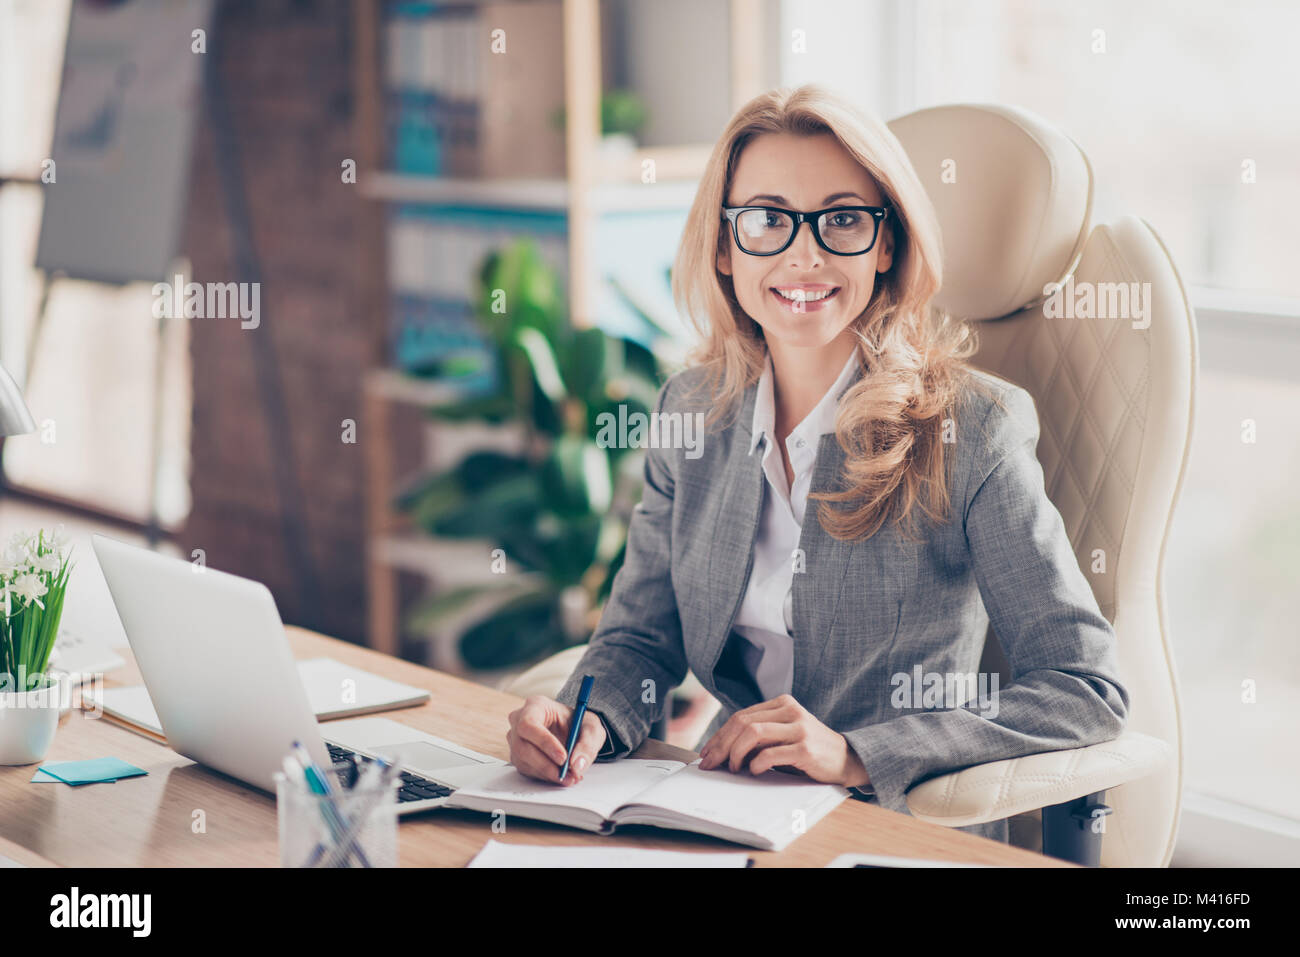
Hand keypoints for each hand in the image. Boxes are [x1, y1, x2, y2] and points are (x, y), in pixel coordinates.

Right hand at [506, 695, 606, 786]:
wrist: (572, 730)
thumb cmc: (578, 722)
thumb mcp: (591, 728)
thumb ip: (587, 745)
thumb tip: (577, 765)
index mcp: (535, 705)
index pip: (529, 724)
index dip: (544, 742)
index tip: (563, 757)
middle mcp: (519, 721)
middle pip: (522, 746)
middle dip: (546, 764)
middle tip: (568, 774)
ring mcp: (516, 739)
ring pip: (523, 761)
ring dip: (548, 773)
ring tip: (570, 777)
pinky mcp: (517, 756)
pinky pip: (527, 770)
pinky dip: (545, 776)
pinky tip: (561, 775)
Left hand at [697, 694, 869, 787]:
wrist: (846, 759)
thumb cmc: (808, 749)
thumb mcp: (784, 734)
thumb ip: (760, 735)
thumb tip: (721, 751)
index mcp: (782, 703)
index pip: (740, 716)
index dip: (719, 735)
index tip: (707, 753)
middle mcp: (790, 711)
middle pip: (743, 723)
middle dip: (721, 745)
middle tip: (710, 764)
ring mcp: (799, 728)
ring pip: (753, 733)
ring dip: (735, 753)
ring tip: (733, 768)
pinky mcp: (806, 748)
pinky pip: (771, 753)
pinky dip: (756, 764)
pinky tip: (753, 771)